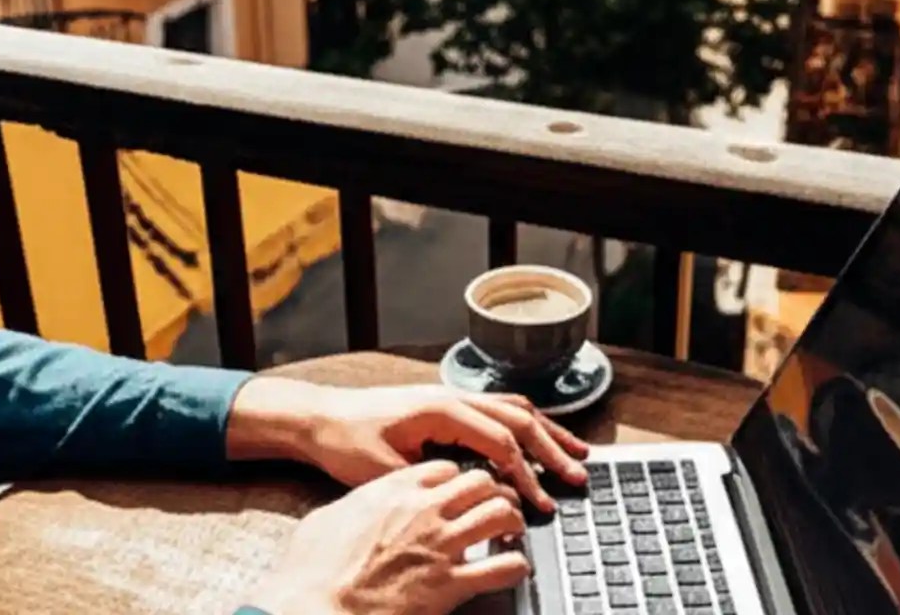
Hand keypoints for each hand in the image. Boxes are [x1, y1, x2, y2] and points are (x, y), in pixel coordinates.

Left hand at [225, 379, 588, 510]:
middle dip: (551, 449)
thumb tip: (468, 499)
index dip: (525, 474)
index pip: (500, 441)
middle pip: (518, 419)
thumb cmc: (346, 440)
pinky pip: (498, 409)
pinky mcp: (448, 406)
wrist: (321, 416)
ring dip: (546, 432)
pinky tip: (539, 437)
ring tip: (576, 453)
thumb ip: (428, 483)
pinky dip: (525, 424)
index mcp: (442, 409)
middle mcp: (454, 397)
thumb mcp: (382, 471)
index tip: (541, 502)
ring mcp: (452, 397)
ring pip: (514, 409)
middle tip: (578, 476)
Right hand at [246, 461, 528, 614]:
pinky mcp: (451, 585)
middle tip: (496, 505)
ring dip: (511, 520)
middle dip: (494, 491)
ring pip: (500, 512)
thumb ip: (356, 505)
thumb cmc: (312, 570)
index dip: (458, 478)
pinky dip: (515, 565)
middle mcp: (424, 511)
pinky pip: (503, 566)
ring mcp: (441, 546)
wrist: (315, 606)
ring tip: (510, 531)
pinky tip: (512, 567)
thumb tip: (360, 505)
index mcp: (394, 490)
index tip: (460, 490)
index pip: (446, 468)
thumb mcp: (326, 519)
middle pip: (481, 481)